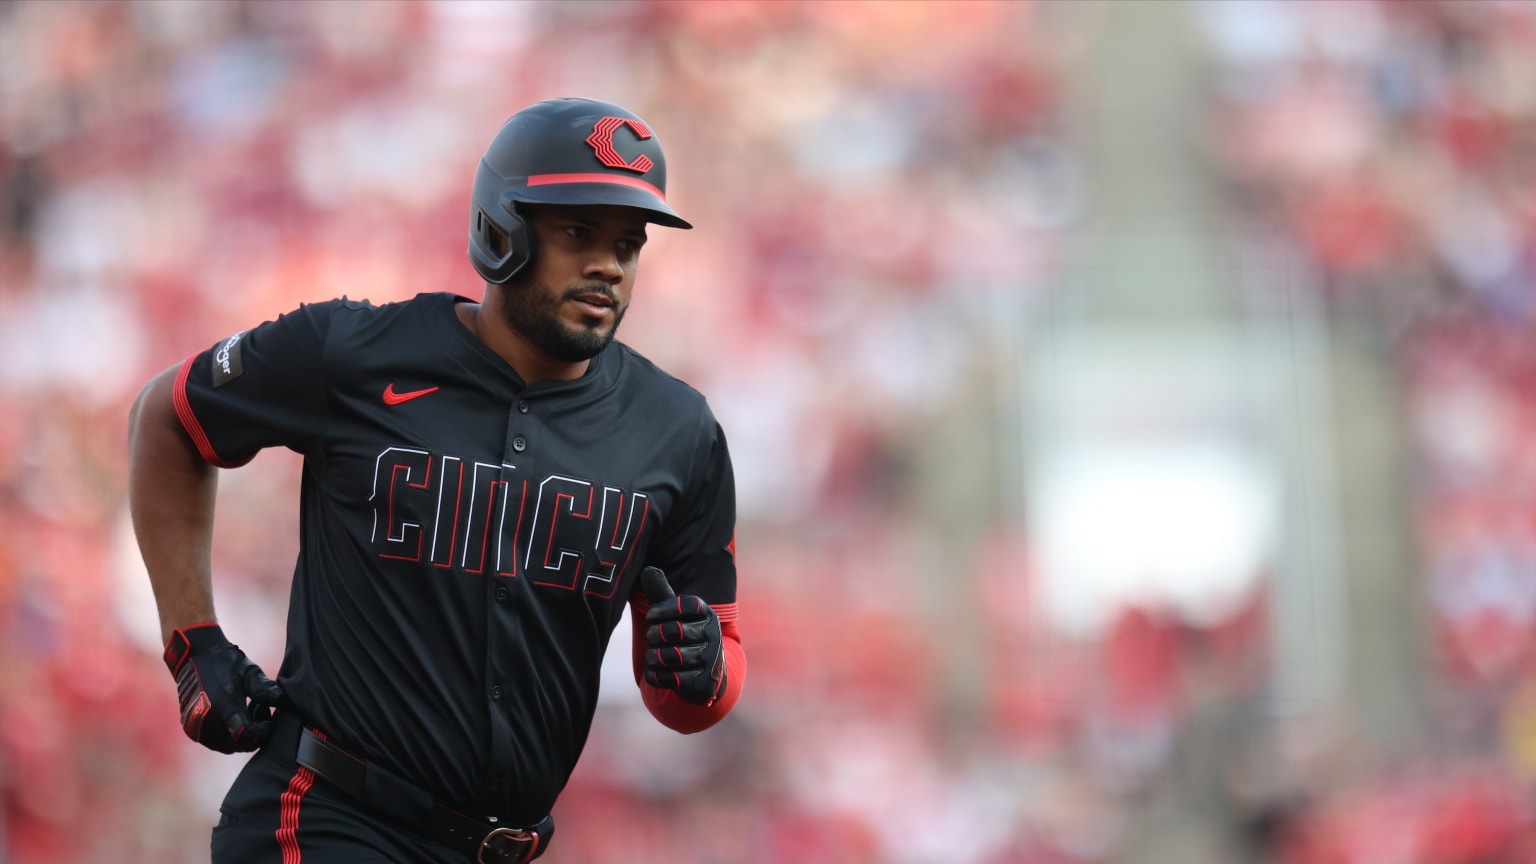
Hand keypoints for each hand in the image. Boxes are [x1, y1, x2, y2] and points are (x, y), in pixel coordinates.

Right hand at [162, 624, 282, 753]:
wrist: (194, 655)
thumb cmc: (225, 661)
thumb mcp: (249, 672)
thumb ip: (266, 690)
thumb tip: (284, 701)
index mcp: (223, 708)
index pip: (249, 736)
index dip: (263, 730)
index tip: (267, 713)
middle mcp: (207, 722)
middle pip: (239, 744)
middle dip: (254, 732)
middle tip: (258, 709)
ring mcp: (196, 726)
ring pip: (227, 746)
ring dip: (240, 735)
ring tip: (245, 711)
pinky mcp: (189, 727)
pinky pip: (213, 742)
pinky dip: (226, 735)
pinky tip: (231, 716)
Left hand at [640, 567, 725, 704]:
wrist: (706, 673)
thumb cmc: (685, 635)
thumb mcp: (676, 614)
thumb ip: (661, 593)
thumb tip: (648, 568)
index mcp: (706, 613)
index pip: (683, 605)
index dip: (662, 610)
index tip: (651, 617)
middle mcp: (712, 635)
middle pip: (672, 631)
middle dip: (654, 635)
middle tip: (652, 638)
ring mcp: (708, 660)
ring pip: (667, 656)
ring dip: (652, 657)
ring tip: (652, 656)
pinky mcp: (701, 683)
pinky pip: (667, 678)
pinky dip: (654, 676)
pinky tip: (655, 673)